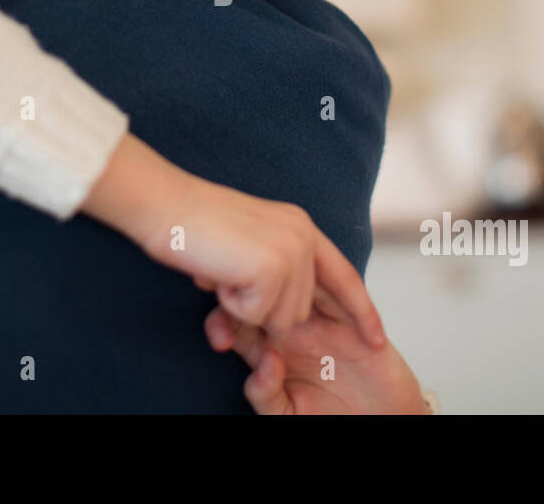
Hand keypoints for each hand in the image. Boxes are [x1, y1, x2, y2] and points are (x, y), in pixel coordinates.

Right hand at [82, 135, 385, 346]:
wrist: (165, 203)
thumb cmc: (193, 225)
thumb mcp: (247, 243)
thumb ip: (272, 268)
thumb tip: (278, 317)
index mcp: (301, 227)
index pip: (344, 276)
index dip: (362, 310)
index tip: (378, 340)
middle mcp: (303, 238)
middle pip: (299, 311)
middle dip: (261, 310)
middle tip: (225, 277)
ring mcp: (290, 253)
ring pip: (278, 319)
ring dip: (243, 307)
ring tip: (221, 271)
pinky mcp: (272, 269)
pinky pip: (255, 316)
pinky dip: (230, 305)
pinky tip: (216, 274)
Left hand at [204, 300, 427, 413]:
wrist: (380, 418)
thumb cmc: (329, 416)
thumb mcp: (288, 414)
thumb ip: (266, 394)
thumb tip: (265, 363)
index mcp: (264, 344)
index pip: (233, 317)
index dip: (221, 320)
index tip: (221, 339)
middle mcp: (287, 322)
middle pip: (261, 289)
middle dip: (247, 294)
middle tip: (245, 316)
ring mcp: (319, 314)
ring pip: (299, 280)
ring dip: (289, 288)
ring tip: (290, 323)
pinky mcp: (352, 314)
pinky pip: (342, 289)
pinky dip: (334, 295)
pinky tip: (321, 320)